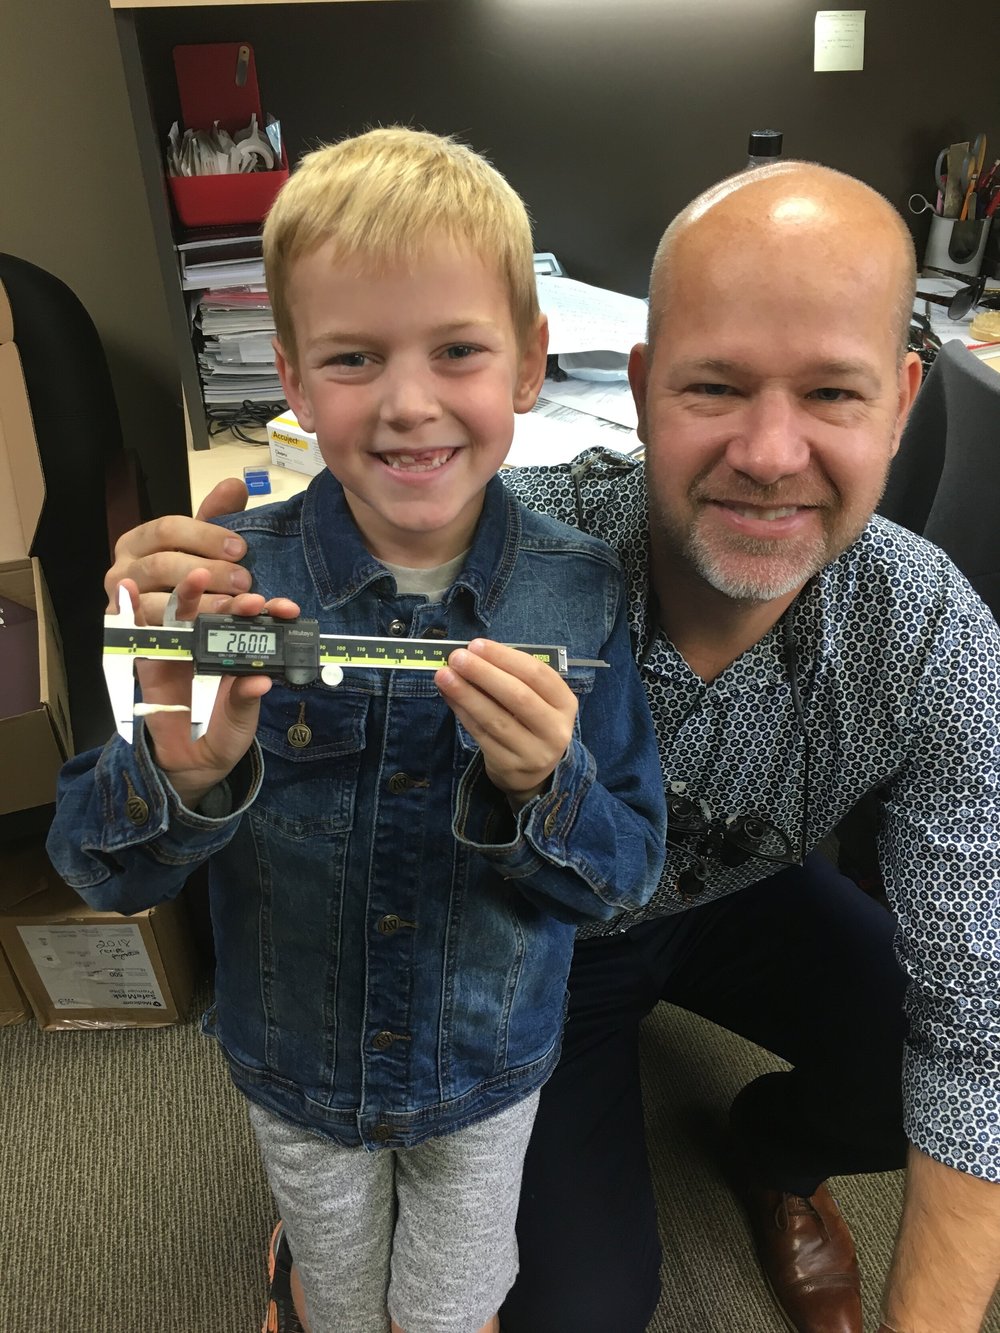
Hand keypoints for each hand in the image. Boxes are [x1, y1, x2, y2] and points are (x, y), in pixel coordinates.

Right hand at [105, 477, 251, 622]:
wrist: (162, 621)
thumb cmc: (181, 575)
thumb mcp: (196, 544)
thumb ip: (215, 515)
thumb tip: (234, 486)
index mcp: (137, 542)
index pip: (167, 530)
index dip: (204, 536)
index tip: (240, 548)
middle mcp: (123, 572)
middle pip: (163, 566)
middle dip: (208, 572)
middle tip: (244, 580)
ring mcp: (124, 607)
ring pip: (159, 603)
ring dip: (201, 604)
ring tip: (234, 606)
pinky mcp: (133, 636)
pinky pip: (158, 633)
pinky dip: (180, 629)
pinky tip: (201, 628)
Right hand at [123, 569, 299, 808]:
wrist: (190, 763)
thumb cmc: (222, 735)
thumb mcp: (240, 720)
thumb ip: (245, 699)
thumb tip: (260, 681)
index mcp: (239, 655)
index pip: (256, 624)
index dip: (270, 613)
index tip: (285, 610)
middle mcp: (210, 645)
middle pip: (221, 611)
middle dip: (236, 602)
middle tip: (248, 601)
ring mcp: (180, 648)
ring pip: (182, 612)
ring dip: (188, 591)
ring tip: (195, 577)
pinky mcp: (150, 660)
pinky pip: (138, 631)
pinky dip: (129, 608)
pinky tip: (127, 589)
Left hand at [435, 639, 577, 805]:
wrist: (534, 771)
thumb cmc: (531, 721)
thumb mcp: (536, 699)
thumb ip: (510, 677)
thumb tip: (472, 655)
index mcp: (565, 703)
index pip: (537, 675)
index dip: (505, 657)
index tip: (477, 645)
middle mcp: (555, 729)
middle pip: (518, 696)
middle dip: (484, 673)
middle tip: (457, 657)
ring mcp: (533, 751)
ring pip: (495, 718)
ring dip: (466, 694)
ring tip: (444, 675)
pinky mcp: (509, 765)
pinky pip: (481, 734)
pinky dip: (463, 712)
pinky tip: (449, 696)